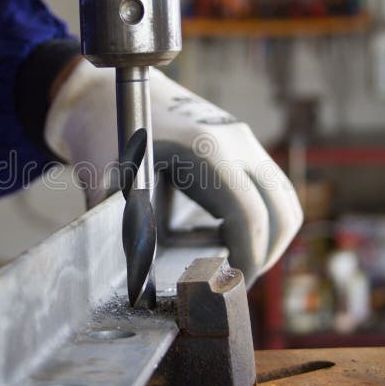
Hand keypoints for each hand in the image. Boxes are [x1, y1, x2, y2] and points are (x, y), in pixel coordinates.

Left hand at [44, 59, 302, 283]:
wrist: (103, 91)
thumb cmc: (102, 136)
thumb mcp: (108, 188)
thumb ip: (125, 238)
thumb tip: (138, 293)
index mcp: (205, 150)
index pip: (249, 216)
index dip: (247, 260)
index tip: (228, 288)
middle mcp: (234, 140)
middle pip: (282, 210)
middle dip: (265, 255)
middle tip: (235, 284)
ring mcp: (241, 138)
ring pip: (281, 198)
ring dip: (266, 236)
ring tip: (230, 263)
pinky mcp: (238, 142)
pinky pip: (267, 187)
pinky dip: (256, 217)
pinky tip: (217, 234)